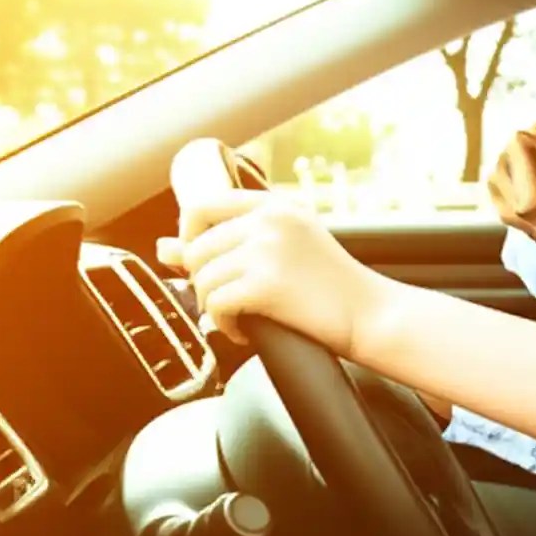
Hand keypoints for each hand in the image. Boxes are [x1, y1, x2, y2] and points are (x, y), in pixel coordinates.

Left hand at [156, 189, 392, 356]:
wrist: (371, 314)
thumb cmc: (332, 286)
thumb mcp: (283, 250)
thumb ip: (226, 244)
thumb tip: (164, 248)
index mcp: (276, 205)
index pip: (203, 205)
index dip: (190, 236)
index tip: (204, 261)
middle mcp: (270, 220)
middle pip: (196, 247)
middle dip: (202, 281)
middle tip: (227, 301)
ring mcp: (268, 250)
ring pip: (201, 278)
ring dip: (212, 306)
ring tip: (240, 317)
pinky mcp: (267, 284)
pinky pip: (215, 305)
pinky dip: (224, 325)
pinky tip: (245, 330)